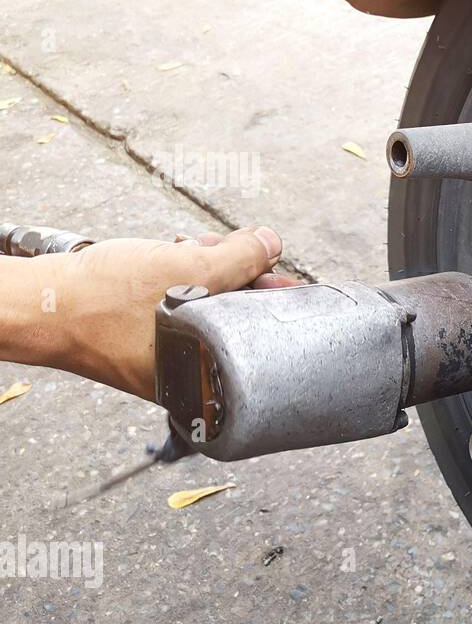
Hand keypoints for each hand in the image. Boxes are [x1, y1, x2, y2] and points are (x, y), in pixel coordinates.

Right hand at [51, 228, 292, 400]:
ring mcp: (170, 355)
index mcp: (206, 377)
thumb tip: (272, 245)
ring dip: (208, 268)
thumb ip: (237, 260)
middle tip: (223, 248)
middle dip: (234, 273)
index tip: (278, 275)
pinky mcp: (151, 338)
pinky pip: (183, 307)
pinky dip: (183, 278)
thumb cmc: (103, 301)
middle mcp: (191, 373)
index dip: (271, 296)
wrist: (41, 305)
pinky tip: (174, 254)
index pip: (261, 335)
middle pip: (237, 315)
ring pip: (209, 305)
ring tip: (189, 247)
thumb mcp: (184, 271)